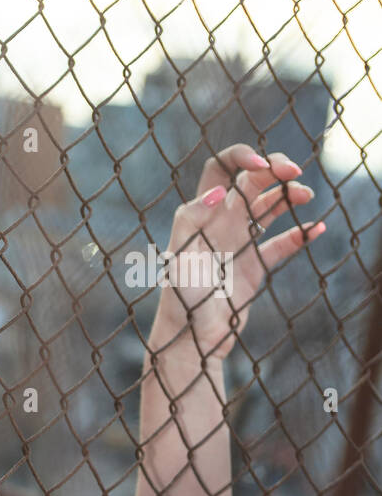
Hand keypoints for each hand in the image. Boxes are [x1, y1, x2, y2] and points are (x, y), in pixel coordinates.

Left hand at [154, 143, 326, 360]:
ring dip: (289, 196)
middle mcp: (221, 223)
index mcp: (202, 215)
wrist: (192, 338)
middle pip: (251, 182)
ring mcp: (240, 243)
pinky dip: (300, 234)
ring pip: (269, 207)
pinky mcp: (255, 266)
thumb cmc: (181, 298)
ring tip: (305, 196)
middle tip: (294, 173)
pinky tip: (315, 229)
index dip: (239, 157)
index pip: (220, 170)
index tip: (262, 162)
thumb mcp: (179, 257)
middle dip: (274, 170)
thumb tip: (221, 191)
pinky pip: (282, 243)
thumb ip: (194, 221)